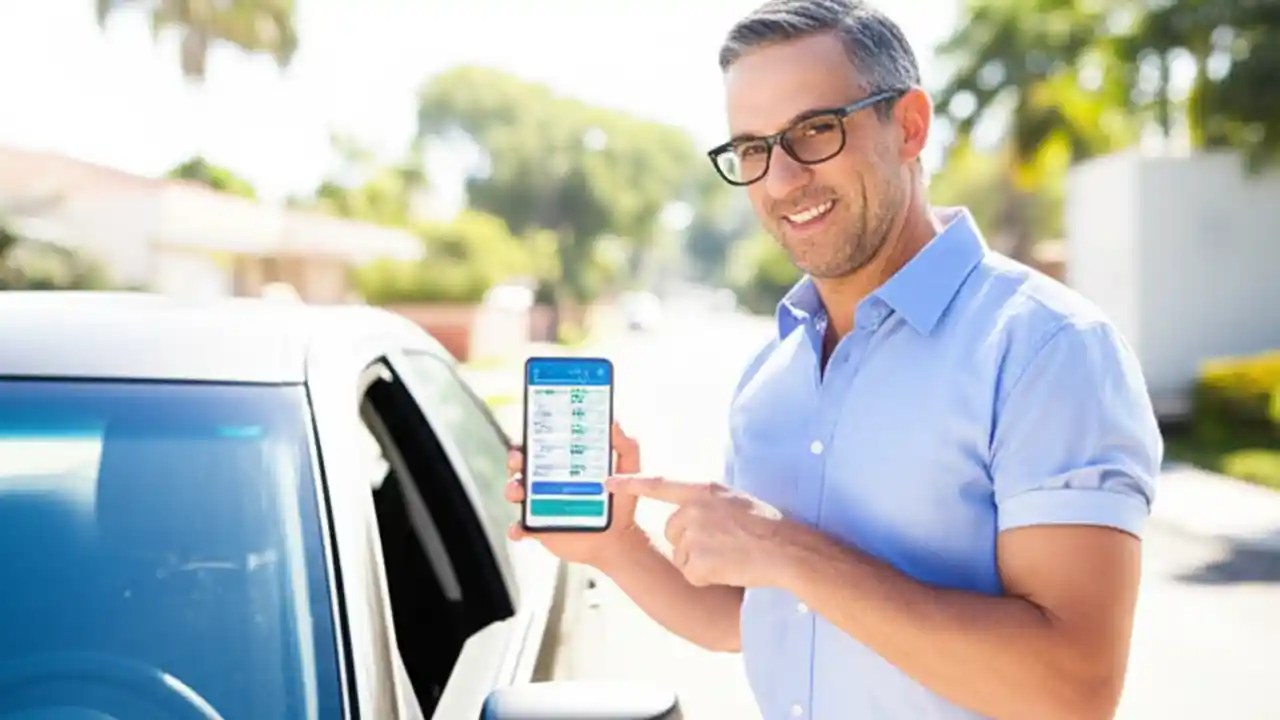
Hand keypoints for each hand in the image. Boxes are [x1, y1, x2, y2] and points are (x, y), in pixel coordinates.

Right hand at [505, 422, 644, 568]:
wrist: (618, 539)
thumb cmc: (620, 501)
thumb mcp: (628, 471)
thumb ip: (626, 446)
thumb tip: (616, 421)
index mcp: (564, 465)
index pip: (542, 445)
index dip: (531, 437)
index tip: (530, 434)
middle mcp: (547, 481)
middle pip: (522, 465)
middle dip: (515, 459)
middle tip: (519, 459)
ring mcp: (540, 504)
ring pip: (515, 492)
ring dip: (511, 489)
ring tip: (519, 493)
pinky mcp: (538, 528)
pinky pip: (519, 527)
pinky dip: (516, 528)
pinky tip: (519, 529)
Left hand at [607, 476, 788, 587]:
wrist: (787, 553)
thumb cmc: (771, 529)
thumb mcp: (738, 502)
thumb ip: (710, 504)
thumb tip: (692, 515)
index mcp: (705, 491)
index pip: (659, 484)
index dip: (631, 482)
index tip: (608, 481)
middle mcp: (694, 509)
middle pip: (672, 530)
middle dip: (690, 543)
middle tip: (723, 547)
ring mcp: (693, 535)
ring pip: (681, 554)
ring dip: (701, 562)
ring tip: (731, 557)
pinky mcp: (696, 561)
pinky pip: (690, 574)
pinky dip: (707, 578)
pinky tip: (729, 570)